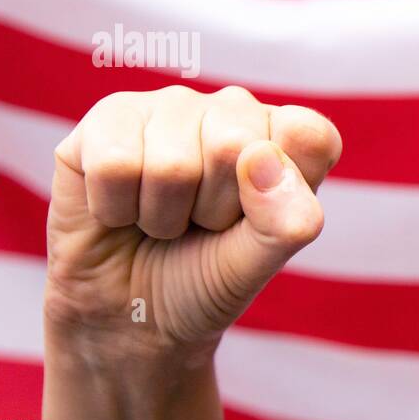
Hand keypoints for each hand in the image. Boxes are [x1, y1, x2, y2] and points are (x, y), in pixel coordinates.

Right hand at [45, 85, 341, 360]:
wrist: (126, 311)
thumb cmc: (203, 279)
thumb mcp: (258, 263)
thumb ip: (287, 219)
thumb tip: (261, 155)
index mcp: (287, 137)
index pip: (308, 136)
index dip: (281, 194)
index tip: (255, 221)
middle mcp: (233, 110)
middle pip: (232, 146)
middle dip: (212, 210)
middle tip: (200, 225)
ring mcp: (171, 107)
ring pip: (170, 163)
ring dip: (162, 216)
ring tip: (160, 220)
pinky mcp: (109, 117)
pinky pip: (115, 164)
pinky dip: (116, 209)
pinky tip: (121, 209)